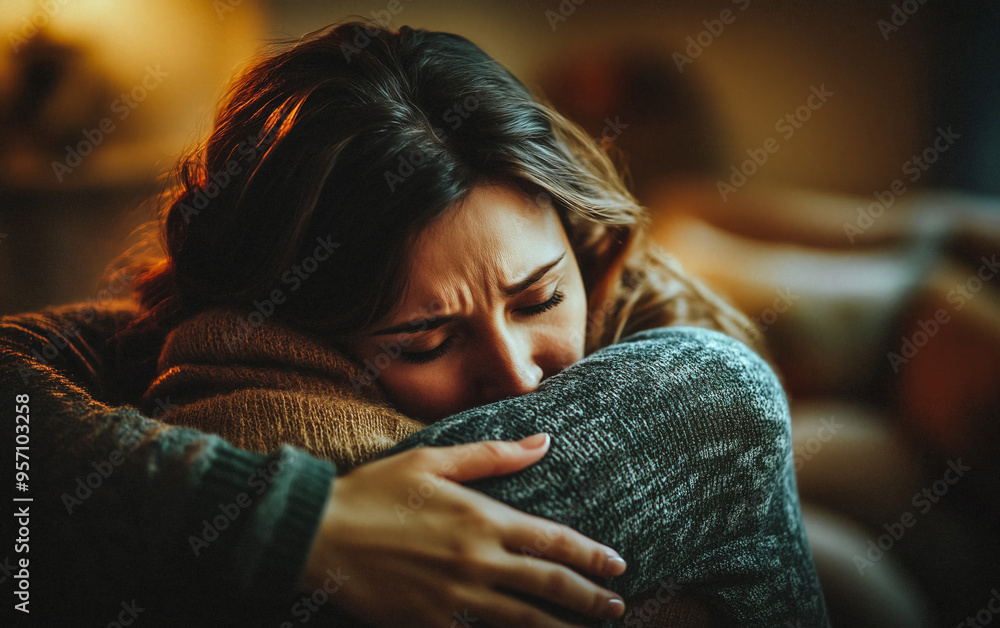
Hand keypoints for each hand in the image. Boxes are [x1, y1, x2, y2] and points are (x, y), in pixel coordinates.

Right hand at [301, 433, 627, 626]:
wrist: (318, 535)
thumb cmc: (376, 491)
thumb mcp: (434, 460)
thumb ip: (494, 456)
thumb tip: (543, 442)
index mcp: (482, 519)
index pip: (554, 541)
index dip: (591, 556)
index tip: (618, 566)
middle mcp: (477, 561)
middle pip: (550, 587)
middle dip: (591, 600)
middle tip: (617, 608)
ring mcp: (456, 598)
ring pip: (525, 621)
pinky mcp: (431, 625)